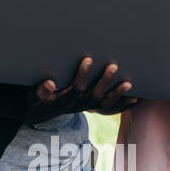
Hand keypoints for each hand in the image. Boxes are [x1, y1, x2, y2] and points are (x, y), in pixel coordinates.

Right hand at [22, 56, 136, 118]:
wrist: (42, 111)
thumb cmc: (37, 100)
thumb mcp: (33, 97)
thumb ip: (40, 92)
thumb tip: (50, 84)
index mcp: (64, 101)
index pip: (76, 89)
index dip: (82, 75)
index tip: (88, 59)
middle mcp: (78, 106)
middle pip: (94, 96)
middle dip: (104, 82)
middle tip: (113, 66)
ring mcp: (86, 108)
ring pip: (104, 103)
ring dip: (117, 94)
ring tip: (129, 83)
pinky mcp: (92, 108)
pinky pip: (110, 109)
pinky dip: (123, 105)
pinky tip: (136, 98)